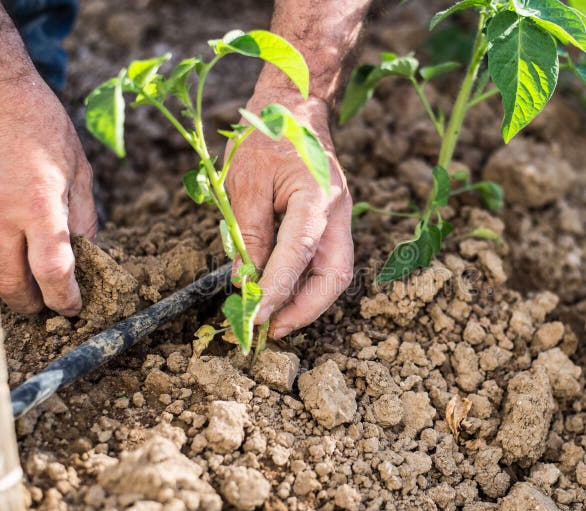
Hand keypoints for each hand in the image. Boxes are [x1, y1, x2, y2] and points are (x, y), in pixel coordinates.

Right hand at [0, 73, 96, 315]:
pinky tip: (1, 259)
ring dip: (5, 288)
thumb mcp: (77, 168)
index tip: (72, 307)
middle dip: (32, 303)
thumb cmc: (38, 125)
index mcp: (38, 203)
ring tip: (24, 287)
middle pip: (11, 286)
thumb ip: (82, 217)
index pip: (53, 271)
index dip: (65, 298)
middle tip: (46, 304)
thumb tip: (85, 255)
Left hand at [226, 87, 353, 338]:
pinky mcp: (332, 222)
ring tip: (273, 318)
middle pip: (336, 275)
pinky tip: (280, 292)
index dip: (277, 290)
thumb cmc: (267, 135)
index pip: (299, 253)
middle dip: (306, 309)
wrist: (296, 106)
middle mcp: (337, 211)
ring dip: (306, 301)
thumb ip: (249, 234)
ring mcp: (340, 218)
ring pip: (335, 273)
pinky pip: (324, 261)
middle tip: (273, 329)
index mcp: (317, 195)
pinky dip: (303, 282)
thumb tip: (246, 281)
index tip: (254, 317)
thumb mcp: (245, 181)